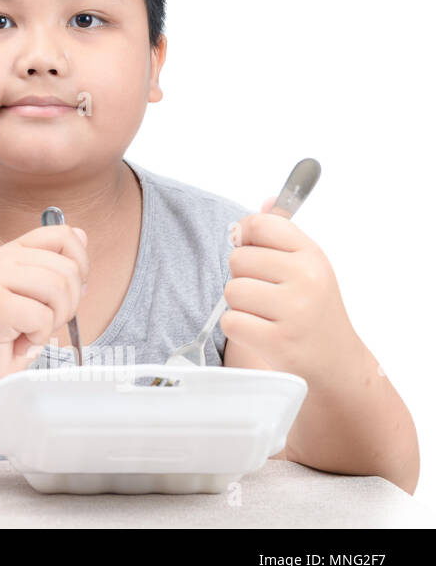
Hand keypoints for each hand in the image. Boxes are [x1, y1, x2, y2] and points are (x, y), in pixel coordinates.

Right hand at [0, 224, 88, 399]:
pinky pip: (42, 316)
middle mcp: (2, 259)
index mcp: (13, 251)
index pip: (63, 235)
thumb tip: (81, 235)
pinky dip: (38, 336)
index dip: (80, 264)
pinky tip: (20, 341)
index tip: (67, 291)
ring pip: (59, 289)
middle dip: (69, 304)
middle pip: (68, 269)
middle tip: (43, 321)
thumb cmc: (3, 335)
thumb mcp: (37, 294)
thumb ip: (56, 265)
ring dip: (54, 321)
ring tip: (32, 330)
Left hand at [220, 196, 357, 380]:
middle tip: (267, 295)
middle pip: (238, 259)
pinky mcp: (278, 340)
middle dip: (244, 277)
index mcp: (312, 254)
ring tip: (266, 315)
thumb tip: (267, 201)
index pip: (260, 224)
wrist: (335, 364)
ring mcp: (294, 310)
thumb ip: (282, 235)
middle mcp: (306, 278)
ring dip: (240, 305)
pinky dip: (239, 329)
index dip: (245, 236)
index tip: (252, 251)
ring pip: (232, 290)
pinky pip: (230, 321)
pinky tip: (261, 333)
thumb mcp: (308, 267)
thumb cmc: (313, 310)